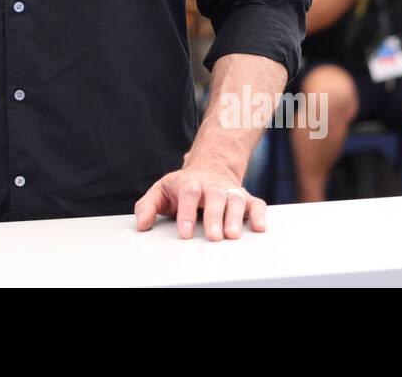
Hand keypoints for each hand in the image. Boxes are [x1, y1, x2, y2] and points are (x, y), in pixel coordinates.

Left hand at [134, 160, 266, 241]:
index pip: (189, 192)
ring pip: (236, 199)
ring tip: (233, 235)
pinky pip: (256, 203)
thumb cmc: (183, 186)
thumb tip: (142, 224)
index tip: (185, 233)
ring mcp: (230, 190)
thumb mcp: (161, 190)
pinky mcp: (245, 197)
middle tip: (213, 236)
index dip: (187, 212)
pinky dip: (259, 214)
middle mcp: (212, 185)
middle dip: (215, 216)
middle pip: (215, 196)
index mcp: (190, 182)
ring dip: (236, 217)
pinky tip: (259, 227)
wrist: (209, 166)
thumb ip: (148, 206)